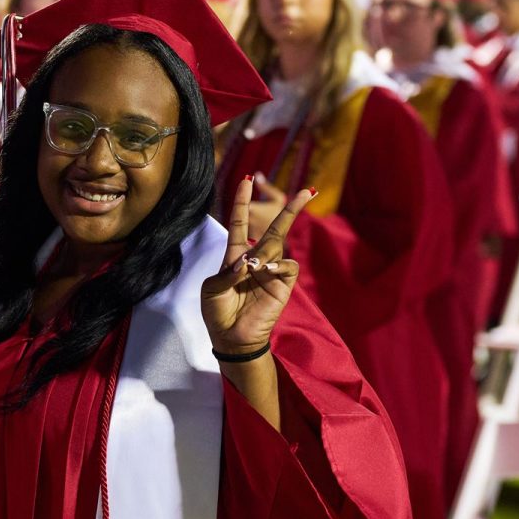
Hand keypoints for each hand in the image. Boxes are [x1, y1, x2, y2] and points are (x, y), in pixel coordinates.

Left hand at [201, 174, 315, 355]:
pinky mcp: (283, 285)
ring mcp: (272, 272)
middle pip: (274, 228)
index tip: (247, 180)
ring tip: (252, 268)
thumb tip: (250, 262)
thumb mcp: (212, 289)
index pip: (240, 222)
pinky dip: (279, 265)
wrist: (231, 338)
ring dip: (265, 252)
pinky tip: (267, 270)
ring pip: (278, 246)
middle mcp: (256, 260)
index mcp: (235, 256)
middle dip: (290, 209)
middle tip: (306, 191)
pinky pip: (289, 267)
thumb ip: (228, 272)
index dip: (242, 201)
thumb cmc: (218, 313)